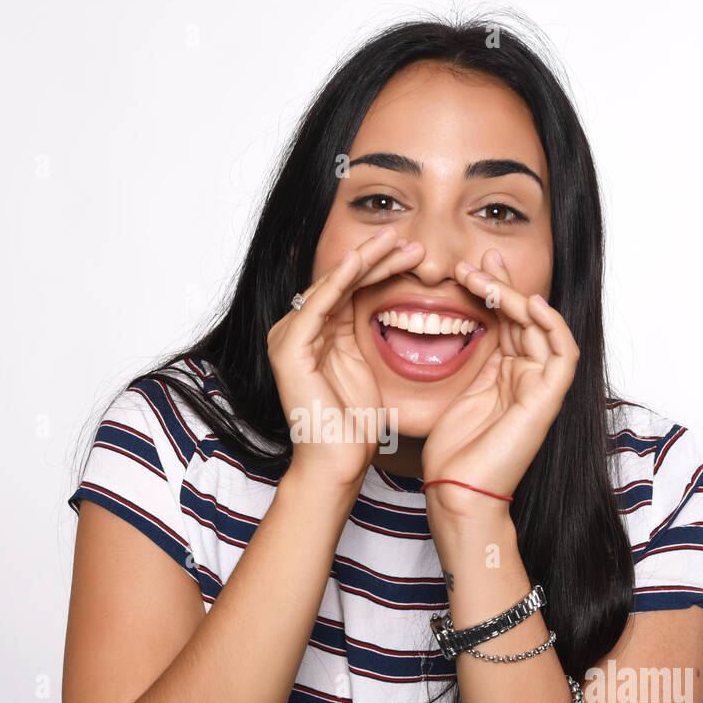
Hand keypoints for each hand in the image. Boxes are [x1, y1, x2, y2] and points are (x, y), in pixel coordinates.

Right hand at [267, 226, 422, 492]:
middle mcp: (297, 331)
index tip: (413, 254)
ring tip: (397, 243)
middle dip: (376, 257)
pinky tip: (362, 261)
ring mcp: (289, 337)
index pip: (349, 288)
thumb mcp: (367, 366)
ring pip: (332, 285)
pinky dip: (340, 280)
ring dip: (365, 261)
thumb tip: (393, 304)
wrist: (337, 462)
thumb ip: (366, 332)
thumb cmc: (354, 426)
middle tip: (409, 240)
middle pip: (340, 281)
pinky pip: (319, 305)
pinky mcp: (290, 349)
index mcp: (316, 334)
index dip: (380, 267)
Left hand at [421, 248, 580, 517]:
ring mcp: (540, 388)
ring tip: (485, 276)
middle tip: (475, 261)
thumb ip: (471, 360)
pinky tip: (529, 304)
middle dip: (501, 285)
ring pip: (541, 327)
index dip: (492, 291)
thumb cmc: (452, 454)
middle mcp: (528, 378)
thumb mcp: (458, 392)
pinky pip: (563, 354)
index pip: (507, 321)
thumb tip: (462, 322)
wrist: (458, 493)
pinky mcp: (547, 400)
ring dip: (515, 297)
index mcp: (507, 375)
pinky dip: (552, 326)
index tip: (467, 268)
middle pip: (524, 318)